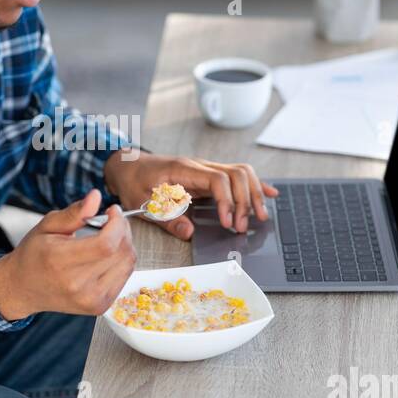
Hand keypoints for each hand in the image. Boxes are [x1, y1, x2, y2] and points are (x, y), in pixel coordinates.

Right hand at [0, 188, 136, 321]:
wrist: (23, 289)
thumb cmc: (33, 255)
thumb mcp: (47, 226)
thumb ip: (74, 213)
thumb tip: (96, 197)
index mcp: (60, 262)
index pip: (106, 244)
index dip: (117, 224)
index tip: (112, 211)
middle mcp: (77, 285)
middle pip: (121, 252)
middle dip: (123, 229)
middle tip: (112, 220)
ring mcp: (90, 299)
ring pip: (128, 264)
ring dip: (125, 244)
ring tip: (110, 236)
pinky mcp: (99, 306)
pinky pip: (125, 277)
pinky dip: (121, 260)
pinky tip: (108, 254)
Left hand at [103, 151, 278, 239]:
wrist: (127, 165)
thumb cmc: (133, 182)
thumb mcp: (142, 203)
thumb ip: (166, 218)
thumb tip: (189, 232)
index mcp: (184, 170)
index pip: (218, 179)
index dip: (228, 202)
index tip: (228, 224)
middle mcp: (200, 166)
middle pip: (237, 174)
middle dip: (246, 201)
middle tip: (243, 227)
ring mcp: (206, 169)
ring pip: (242, 173)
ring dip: (254, 193)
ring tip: (260, 217)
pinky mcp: (209, 175)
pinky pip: (237, 175)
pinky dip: (255, 185)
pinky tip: (270, 194)